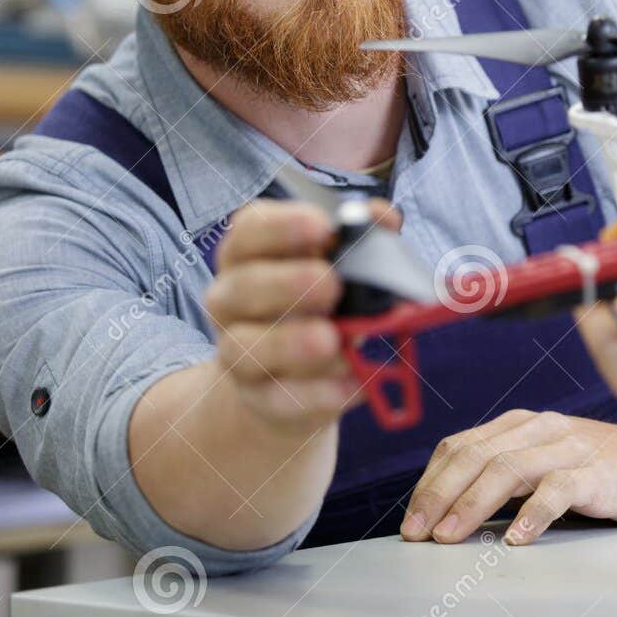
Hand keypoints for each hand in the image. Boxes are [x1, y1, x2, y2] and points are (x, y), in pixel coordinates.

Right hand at [204, 197, 399, 432]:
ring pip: (246, 346)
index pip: (251, 229)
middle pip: (244, 286)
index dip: (282, 225)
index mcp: (250, 253)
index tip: (322, 226)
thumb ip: (362, 239)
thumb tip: (384, 219)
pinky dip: (316, 393)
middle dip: (287, 283)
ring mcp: (235, 349)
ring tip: (330, 341)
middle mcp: (231, 298)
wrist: (295, 377)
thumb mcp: (341, 268)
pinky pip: (278, 397)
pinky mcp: (257, 396)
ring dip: (290, 342)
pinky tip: (349, 383)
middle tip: (330, 284)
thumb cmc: (320, 306)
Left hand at [401, 409, 616, 545]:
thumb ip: (510, 477)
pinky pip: (558, 490)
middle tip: (418, 533)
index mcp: (526, 425)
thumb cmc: (609, 472)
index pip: (462, 445)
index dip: (431, 481)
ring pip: (508, 469)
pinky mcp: (601, 474)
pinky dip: (532, 515)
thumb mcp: (551, 464)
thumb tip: (452, 512)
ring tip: (451, 537)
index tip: (413, 519)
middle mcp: (544, 429)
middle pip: (477, 456)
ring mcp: (573, 449)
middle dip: (439, 495)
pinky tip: (515, 538)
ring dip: (471, 505)